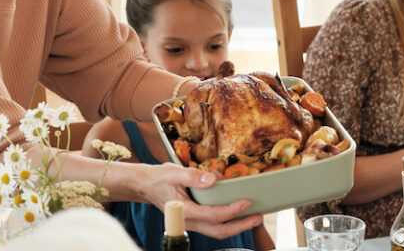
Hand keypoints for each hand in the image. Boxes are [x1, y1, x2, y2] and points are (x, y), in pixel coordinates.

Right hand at [138, 162, 261, 238]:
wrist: (145, 186)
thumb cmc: (159, 178)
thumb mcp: (173, 172)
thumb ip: (192, 176)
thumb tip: (213, 179)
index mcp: (184, 210)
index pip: (213, 215)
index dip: (232, 211)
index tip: (246, 202)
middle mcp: (189, 221)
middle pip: (219, 231)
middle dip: (241, 226)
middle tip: (258, 217)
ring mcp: (191, 223)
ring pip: (217, 231)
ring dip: (236, 225)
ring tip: (253, 217)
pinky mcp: (194, 220)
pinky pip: (213, 226)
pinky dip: (227, 221)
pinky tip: (237, 211)